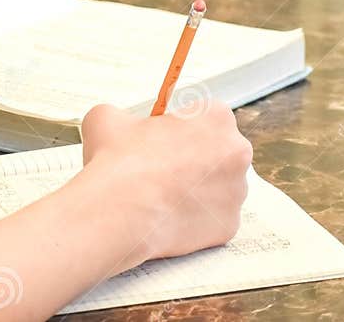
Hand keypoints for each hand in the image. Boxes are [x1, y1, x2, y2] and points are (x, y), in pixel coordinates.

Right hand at [80, 101, 252, 262]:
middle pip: (217, 152)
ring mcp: (237, 193)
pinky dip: (191, 218)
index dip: (179, 128)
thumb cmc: (118, 160)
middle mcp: (237, 152)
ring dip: (194, 189)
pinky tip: (165, 214)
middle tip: (159, 167)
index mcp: (216, 117)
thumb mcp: (107, 118)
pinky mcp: (229, 226)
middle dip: (193, 158)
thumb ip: (123, 117)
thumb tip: (120, 125)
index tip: (162, 138)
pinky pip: (211, 219)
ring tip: (158, 194)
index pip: (204, 116)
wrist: (120, 210)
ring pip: (216, 188)